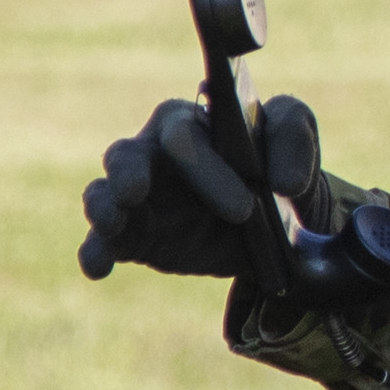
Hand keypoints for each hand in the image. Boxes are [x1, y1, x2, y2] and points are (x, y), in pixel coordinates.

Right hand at [77, 94, 325, 281]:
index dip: (206, 165)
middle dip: (133, 174)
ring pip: (103, 190)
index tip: (243, 208)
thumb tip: (284, 179)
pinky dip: (95, 251)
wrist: (271, 226)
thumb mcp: (294, 141)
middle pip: (130, 155)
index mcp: (193, 122)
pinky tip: (97, 267)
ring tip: (111, 220)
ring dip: (102, 202)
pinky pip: (101, 241)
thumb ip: (294, 140)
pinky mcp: (130, 235)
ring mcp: (137, 196)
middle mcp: (154, 153)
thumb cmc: (274, 167)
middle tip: (138, 193)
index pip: (185, 131)